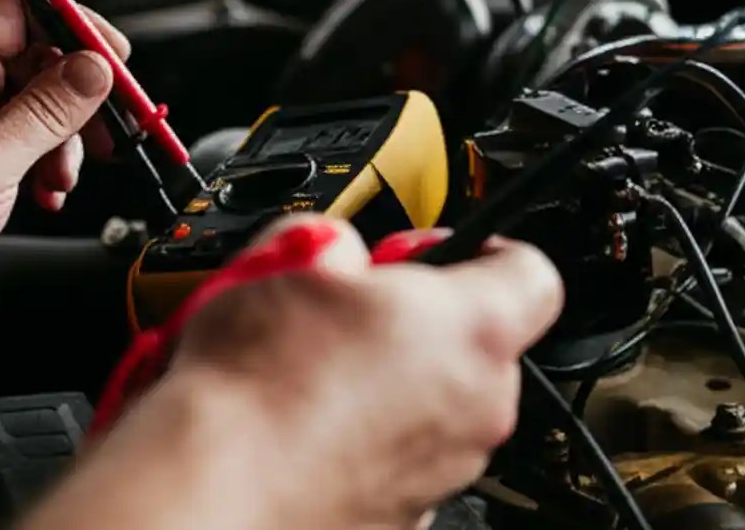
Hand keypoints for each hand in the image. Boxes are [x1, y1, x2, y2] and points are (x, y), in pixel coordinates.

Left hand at [0, 0, 129, 312]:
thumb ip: (45, 112)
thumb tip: (94, 69)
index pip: (22, 10)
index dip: (75, 25)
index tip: (116, 58)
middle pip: (41, 58)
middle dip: (81, 97)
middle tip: (110, 129)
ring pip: (41, 103)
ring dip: (66, 139)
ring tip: (63, 176)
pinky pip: (28, 139)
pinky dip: (47, 163)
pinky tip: (47, 191)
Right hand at [126, 215, 563, 528]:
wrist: (214, 490)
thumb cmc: (255, 385)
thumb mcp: (288, 260)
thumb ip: (335, 242)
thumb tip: (331, 250)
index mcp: (470, 327)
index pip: (530, 270)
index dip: (481, 250)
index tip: (429, 252)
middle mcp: (477, 405)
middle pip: (476, 342)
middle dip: (416, 319)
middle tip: (346, 308)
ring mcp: (447, 469)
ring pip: (436, 403)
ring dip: (386, 380)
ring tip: (305, 370)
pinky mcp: (406, 514)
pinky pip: (401, 457)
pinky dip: (363, 439)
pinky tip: (302, 425)